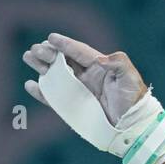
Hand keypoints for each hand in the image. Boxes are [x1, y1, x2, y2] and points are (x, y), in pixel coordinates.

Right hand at [23, 33, 147, 125]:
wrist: (133, 126)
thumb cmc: (135, 100)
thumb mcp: (131, 78)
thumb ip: (119, 63)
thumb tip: (100, 59)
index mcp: (99, 67)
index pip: (78, 52)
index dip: (65, 44)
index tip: (51, 38)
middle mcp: (87, 76)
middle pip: (62, 60)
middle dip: (48, 52)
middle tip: (36, 49)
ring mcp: (79, 90)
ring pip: (55, 75)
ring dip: (41, 66)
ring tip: (29, 57)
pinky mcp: (74, 106)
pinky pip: (54, 98)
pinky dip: (42, 92)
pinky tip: (31, 85)